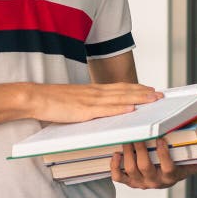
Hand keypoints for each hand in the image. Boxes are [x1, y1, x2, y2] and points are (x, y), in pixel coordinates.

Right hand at [29, 82, 163, 122]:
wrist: (36, 97)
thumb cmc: (52, 101)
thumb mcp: (75, 100)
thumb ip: (88, 104)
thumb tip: (99, 110)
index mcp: (93, 91)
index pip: (120, 87)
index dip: (136, 88)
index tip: (150, 89)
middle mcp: (95, 92)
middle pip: (124, 91)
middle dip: (144, 93)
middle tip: (160, 94)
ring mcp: (90, 101)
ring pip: (119, 98)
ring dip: (138, 98)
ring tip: (153, 99)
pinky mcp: (84, 110)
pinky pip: (105, 109)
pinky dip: (120, 108)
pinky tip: (131, 109)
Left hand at [110, 138, 196, 188]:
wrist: (160, 181)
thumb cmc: (173, 169)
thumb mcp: (187, 167)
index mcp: (169, 176)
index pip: (168, 167)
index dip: (163, 154)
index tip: (161, 138)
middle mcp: (153, 181)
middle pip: (145, 166)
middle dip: (140, 149)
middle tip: (137, 133)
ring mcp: (139, 182)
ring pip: (131, 169)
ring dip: (128, 153)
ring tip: (127, 138)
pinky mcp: (128, 181)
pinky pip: (118, 177)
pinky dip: (114, 166)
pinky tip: (116, 154)